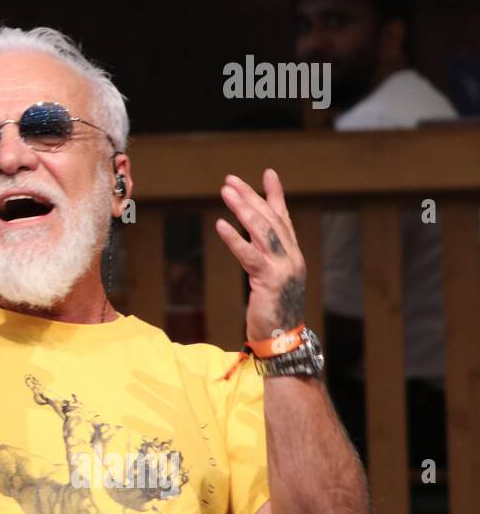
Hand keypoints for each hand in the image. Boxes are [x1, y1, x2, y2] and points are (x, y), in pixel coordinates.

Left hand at [213, 169, 306, 343]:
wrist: (283, 340)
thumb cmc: (274, 312)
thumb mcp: (272, 280)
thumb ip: (266, 259)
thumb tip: (254, 242)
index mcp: (292, 255)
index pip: (283, 218)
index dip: (275, 195)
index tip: (268, 173)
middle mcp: (291, 257)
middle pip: (270, 219)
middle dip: (251, 197)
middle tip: (231, 180)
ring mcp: (283, 268)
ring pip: (262, 231)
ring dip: (243, 208)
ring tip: (226, 191)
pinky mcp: (268, 280)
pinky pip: (249, 255)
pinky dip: (234, 238)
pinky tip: (220, 225)